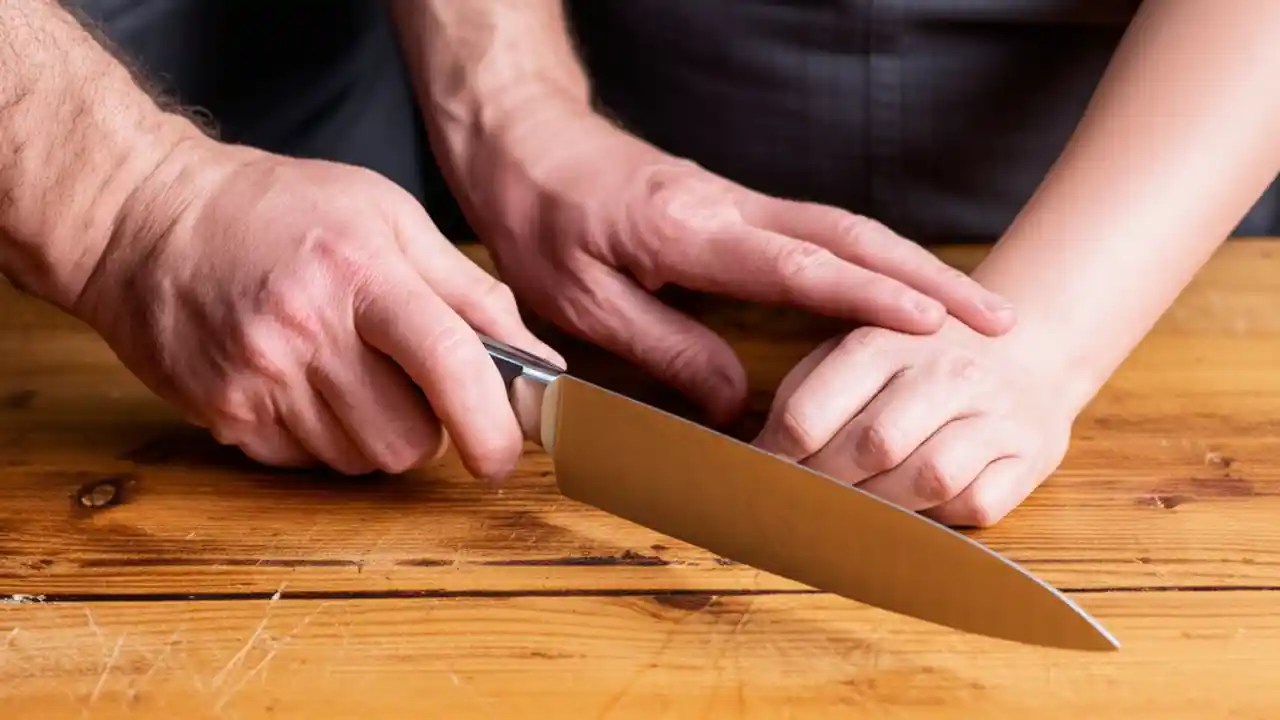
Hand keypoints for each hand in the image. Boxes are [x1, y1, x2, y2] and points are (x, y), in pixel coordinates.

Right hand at [74, 137, 559, 477]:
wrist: (146, 218)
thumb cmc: (279, 209)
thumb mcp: (387, 216)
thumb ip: (470, 291)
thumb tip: (538, 361)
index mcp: (361, 273)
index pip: (448, 362)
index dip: (492, 422)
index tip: (505, 453)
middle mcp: (307, 333)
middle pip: (408, 440)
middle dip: (427, 426)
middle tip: (406, 380)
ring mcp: (259, 381)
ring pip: (360, 461)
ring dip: (373, 432)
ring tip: (344, 368)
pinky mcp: (224, 416)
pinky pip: (306, 463)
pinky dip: (320, 437)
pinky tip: (300, 382)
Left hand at [451, 104, 1015, 421]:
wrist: (522, 140)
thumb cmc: (540, 218)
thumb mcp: (580, 300)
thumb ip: (662, 350)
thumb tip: (734, 401)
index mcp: (690, 232)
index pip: (798, 266)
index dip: (868, 299)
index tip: (932, 325)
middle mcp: (730, 208)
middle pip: (849, 235)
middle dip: (928, 276)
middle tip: (997, 320)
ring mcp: (739, 200)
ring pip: (845, 228)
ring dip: (912, 265)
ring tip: (972, 309)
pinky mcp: (738, 206)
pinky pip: (821, 229)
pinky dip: (873, 257)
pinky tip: (899, 285)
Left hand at [753, 321, 1079, 525]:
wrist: (1029, 346)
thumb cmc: (917, 362)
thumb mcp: (854, 353)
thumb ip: (805, 396)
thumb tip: (753, 460)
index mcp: (881, 339)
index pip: (810, 415)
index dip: (778, 462)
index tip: (764, 481)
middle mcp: (944, 369)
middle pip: (871, 448)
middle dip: (830, 488)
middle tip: (811, 505)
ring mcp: (994, 410)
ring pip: (928, 480)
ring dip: (886, 507)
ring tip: (865, 507)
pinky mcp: (1032, 451)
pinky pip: (977, 504)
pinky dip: (944, 517)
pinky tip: (925, 504)